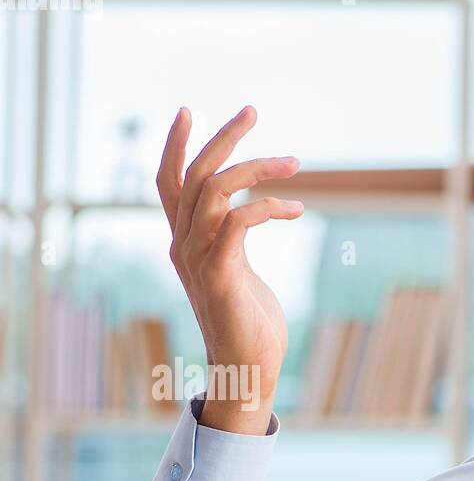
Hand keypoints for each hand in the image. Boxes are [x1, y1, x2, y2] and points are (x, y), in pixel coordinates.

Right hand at [156, 105, 302, 433]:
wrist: (249, 371)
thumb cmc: (250, 325)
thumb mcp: (236, 271)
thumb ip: (231, 241)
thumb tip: (244, 218)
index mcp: (185, 242)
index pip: (169, 183)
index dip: (175, 145)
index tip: (188, 111)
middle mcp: (185, 245)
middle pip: (193, 174)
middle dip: (224, 138)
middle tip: (252, 110)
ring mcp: (200, 259)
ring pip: (215, 190)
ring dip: (256, 168)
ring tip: (294, 162)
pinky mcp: (222, 274)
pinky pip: (239, 221)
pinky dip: (269, 207)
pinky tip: (297, 209)